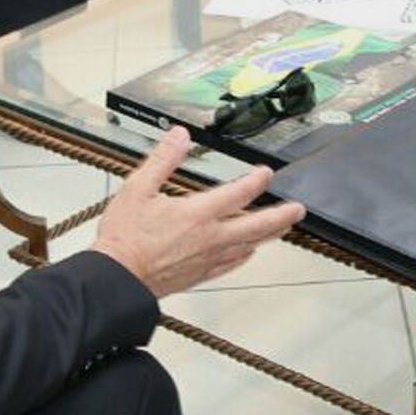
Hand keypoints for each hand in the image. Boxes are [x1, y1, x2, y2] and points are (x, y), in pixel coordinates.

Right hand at [93, 126, 305, 297]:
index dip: (257, 181)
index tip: (267, 173)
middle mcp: (209, 238)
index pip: (238, 194)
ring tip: (284, 228)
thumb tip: (180, 135)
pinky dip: (244, 256)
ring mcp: (207, 259)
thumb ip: (163, 160)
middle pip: (256, 226)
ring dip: (268, 235)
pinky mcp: (199, 275)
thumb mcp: (139, 188)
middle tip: (298, 209)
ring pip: (248, 246)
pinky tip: (248, 252)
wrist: (117, 279)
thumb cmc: (124, 237)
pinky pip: (230, 265)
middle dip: (280, 216)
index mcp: (197, 214)